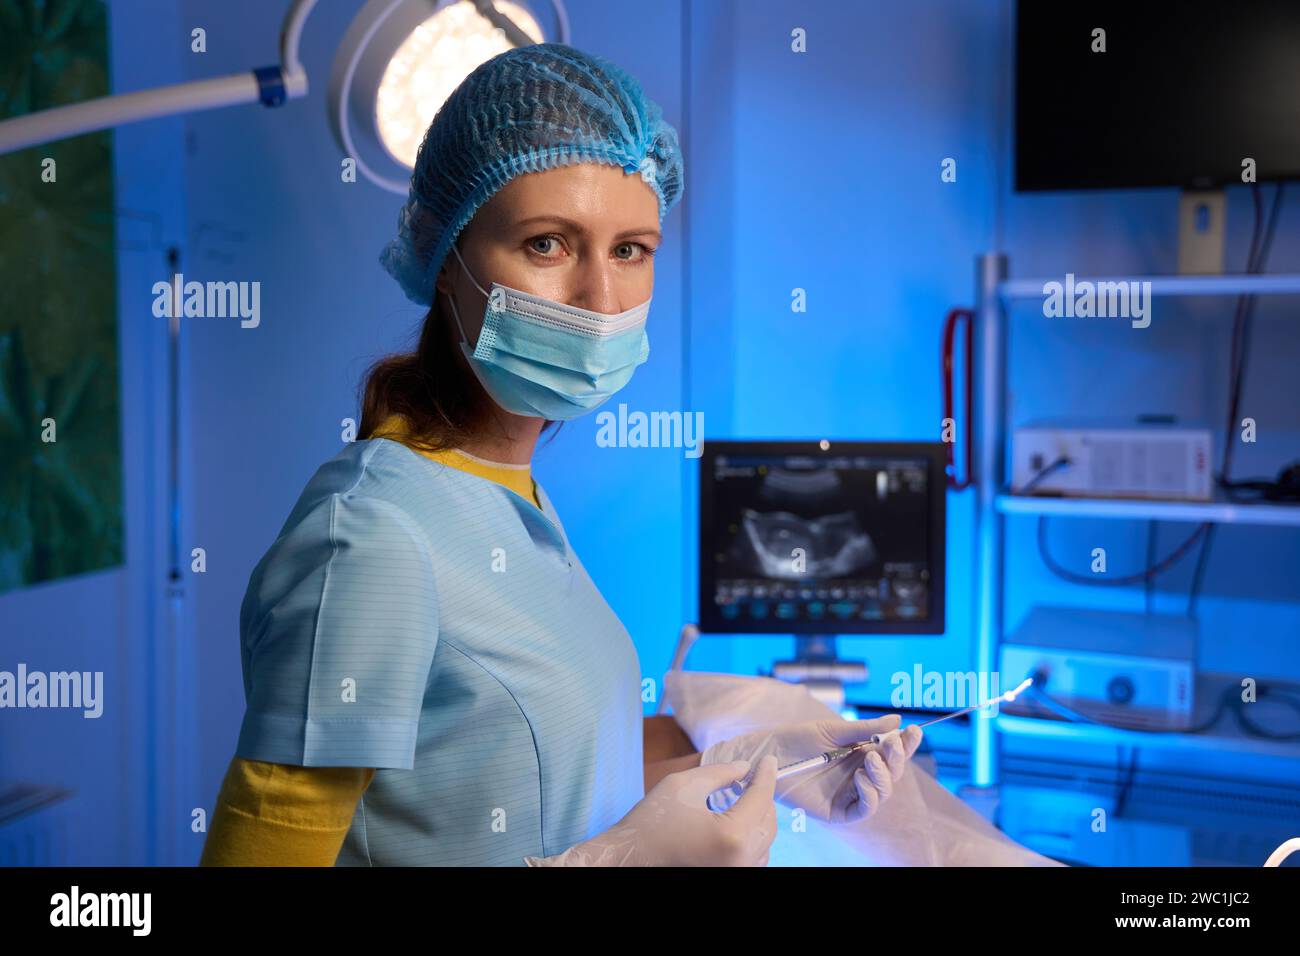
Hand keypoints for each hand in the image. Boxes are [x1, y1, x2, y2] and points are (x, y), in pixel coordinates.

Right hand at [524, 755, 779, 865]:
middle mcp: (742, 860)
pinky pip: (753, 857)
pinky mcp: (729, 877)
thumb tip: (745, 768)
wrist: (628, 860)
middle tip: (755, 775)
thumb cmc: (651, 823)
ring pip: (764, 842)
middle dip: (763, 796)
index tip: (769, 759)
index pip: (760, 799)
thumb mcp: (684, 786)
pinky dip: (752, 836)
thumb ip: (720, 773)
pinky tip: (740, 820)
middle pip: (767, 822)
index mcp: (733, 836)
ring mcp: (737, 873)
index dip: (765, 775)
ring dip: (760, 816)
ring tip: (747, 795)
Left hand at [700, 715, 922, 823]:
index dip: (905, 744)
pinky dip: (869, 795)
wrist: (768, 754)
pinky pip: (863, 809)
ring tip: (870, 759)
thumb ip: (865, 729)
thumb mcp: (834, 731)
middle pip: (892, 773)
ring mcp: (850, 794)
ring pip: (882, 792)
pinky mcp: (838, 812)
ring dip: (883, 775)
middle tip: (890, 743)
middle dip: (896, 758)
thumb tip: (896, 720)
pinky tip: (861, 779)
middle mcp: (860, 775)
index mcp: (861, 754)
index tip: (914, 731)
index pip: (891, 752)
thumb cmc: (797, 740)